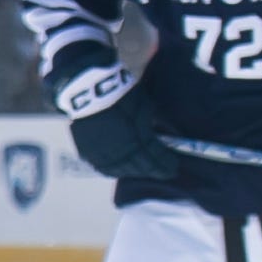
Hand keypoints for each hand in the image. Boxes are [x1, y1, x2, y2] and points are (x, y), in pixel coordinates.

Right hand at [58, 67, 184, 183]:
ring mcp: (102, 153)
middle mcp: (119, 151)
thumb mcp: (144, 107)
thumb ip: (150, 126)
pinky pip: (101, 167)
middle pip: (139, 167)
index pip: (155, 158)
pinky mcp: (87, 151)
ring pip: (120, 170)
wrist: (88, 89)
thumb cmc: (121, 94)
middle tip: (162, 172)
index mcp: (137, 140)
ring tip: (142, 171)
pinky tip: (119, 171)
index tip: (174, 168)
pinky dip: (113, 170)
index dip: (165, 164)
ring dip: (133, 172)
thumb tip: (158, 137)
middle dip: (152, 170)